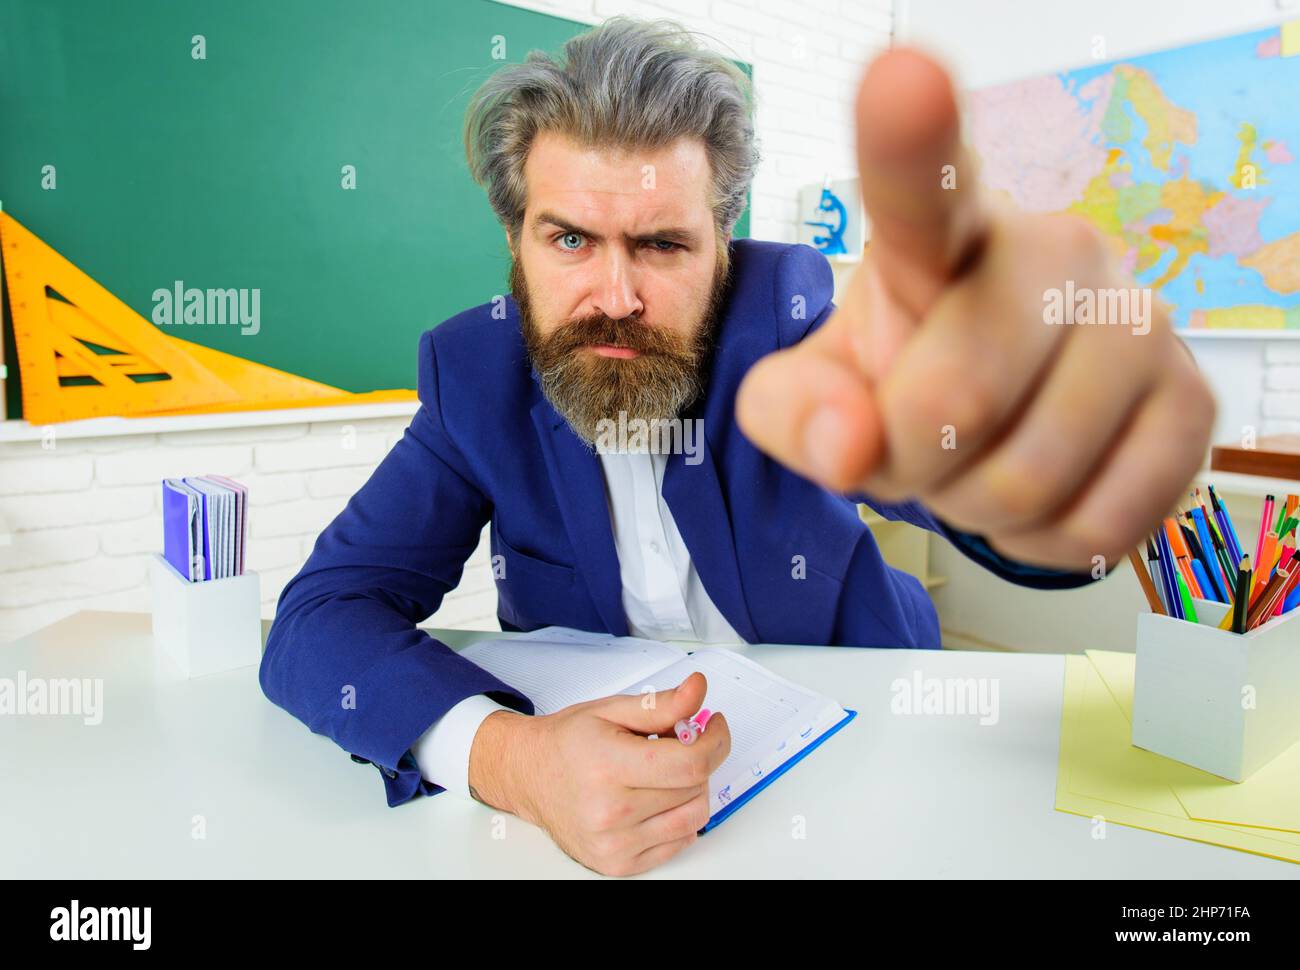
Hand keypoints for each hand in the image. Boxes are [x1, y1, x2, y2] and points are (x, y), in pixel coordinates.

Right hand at [468, 672, 728, 875]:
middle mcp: (609, 811)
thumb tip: (698, 690)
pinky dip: (679, 817)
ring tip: (664, 772)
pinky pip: (679, 841)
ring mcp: (614, 843)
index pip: (690, 763)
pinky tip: (655, 798)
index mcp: (607, 766)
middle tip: (675, 743)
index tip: (713, 724)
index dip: (715, 740)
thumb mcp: (612, 710)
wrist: (528, 775)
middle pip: (695, 787)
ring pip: (694, 817)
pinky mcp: (619, 864)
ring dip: (691, 789)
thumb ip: (662, 704)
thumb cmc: (568, 742)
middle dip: (697, 759)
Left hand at [735, 48, 1214, 571]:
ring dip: (973, 507)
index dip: (910, 138)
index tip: (901, 80)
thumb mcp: (815, 393)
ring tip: (973, 465)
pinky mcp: (1191, 403)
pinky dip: (1040, 541)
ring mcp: (1139, 322)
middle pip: (954, 401)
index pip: (926, 186)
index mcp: (944, 235)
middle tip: (912, 447)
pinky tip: (1038, 495)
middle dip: (909, 463)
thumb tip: (845, 443)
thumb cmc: (901, 378)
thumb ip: (792, 410)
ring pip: (1029, 477)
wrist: (995, 418)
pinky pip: (1094, 523)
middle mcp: (1054, 252)